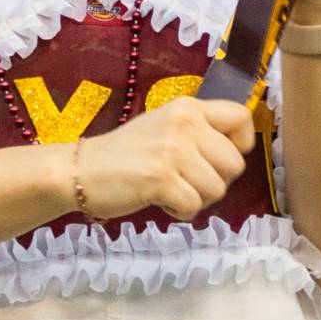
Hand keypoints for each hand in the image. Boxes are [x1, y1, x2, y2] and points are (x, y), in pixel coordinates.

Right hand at [74, 94, 253, 220]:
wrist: (80, 170)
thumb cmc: (126, 153)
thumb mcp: (165, 126)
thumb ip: (199, 132)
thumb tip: (237, 151)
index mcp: (188, 107)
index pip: (241, 118)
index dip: (241, 144)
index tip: (220, 159)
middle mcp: (184, 123)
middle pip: (234, 164)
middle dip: (216, 181)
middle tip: (188, 182)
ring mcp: (172, 150)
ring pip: (217, 189)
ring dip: (197, 199)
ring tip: (171, 190)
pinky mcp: (160, 179)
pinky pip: (194, 206)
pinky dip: (180, 212)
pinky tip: (161, 201)